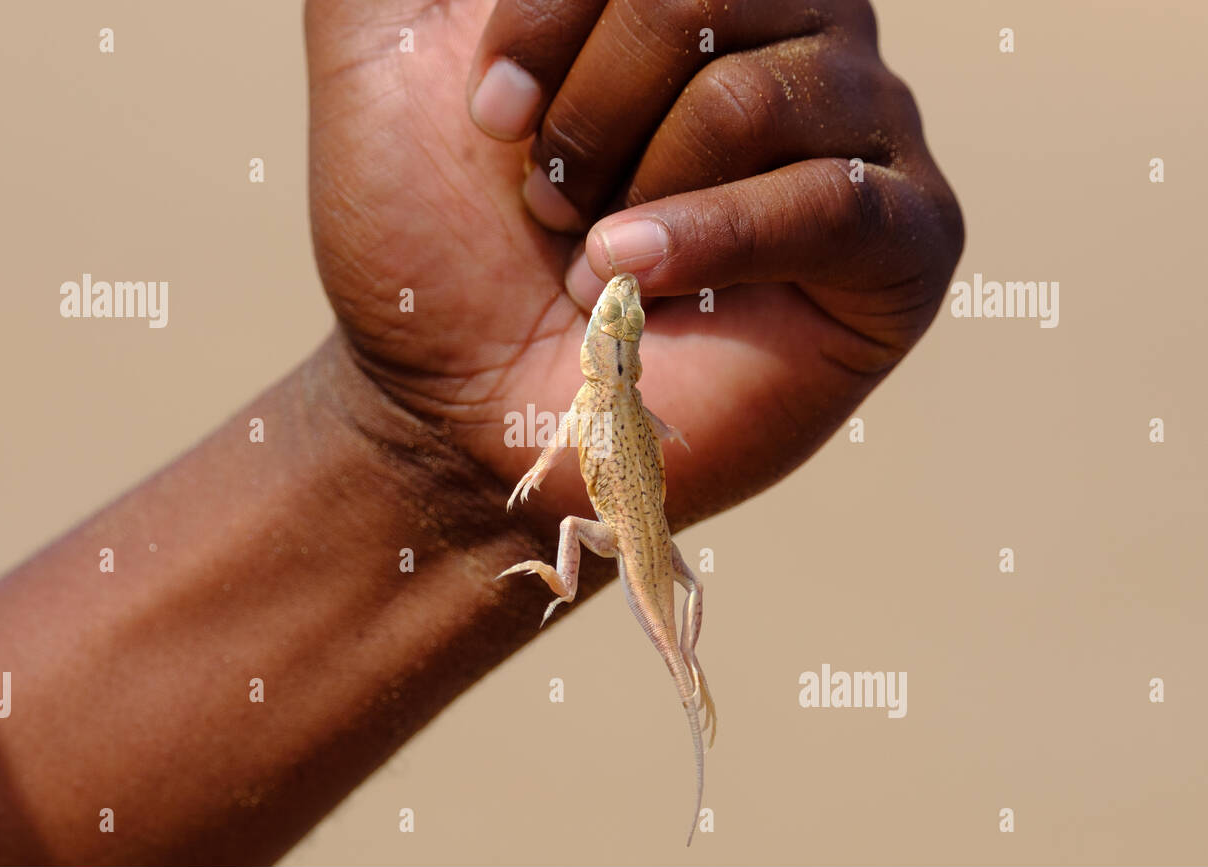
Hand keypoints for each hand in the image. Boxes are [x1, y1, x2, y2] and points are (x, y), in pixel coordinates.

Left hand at [305, 0, 961, 528]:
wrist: (457, 409)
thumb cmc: (435, 243)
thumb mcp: (382, 51)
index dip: (557, 10)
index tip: (488, 113)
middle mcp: (797, 32)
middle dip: (596, 103)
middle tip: (546, 202)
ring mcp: (862, 134)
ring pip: (766, 91)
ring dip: (643, 185)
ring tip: (590, 261)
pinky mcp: (903, 247)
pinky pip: (835, 198)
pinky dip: (714, 237)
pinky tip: (634, 278)